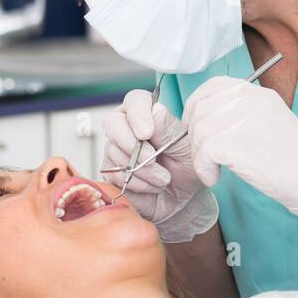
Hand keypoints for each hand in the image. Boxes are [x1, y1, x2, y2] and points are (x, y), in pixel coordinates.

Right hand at [102, 88, 217, 242]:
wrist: (186, 196)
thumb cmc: (187, 165)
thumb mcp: (186, 145)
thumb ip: (168, 128)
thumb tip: (155, 110)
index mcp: (147, 114)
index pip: (134, 101)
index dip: (137, 114)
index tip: (147, 132)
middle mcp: (126, 129)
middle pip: (113, 124)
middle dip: (133, 145)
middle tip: (153, 159)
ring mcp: (115, 151)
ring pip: (116, 154)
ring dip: (143, 171)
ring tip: (163, 178)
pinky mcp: (111, 174)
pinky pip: (115, 176)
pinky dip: (138, 185)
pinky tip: (153, 187)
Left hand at [183, 77, 297, 230]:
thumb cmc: (296, 158)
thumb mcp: (271, 122)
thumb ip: (243, 114)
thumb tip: (207, 120)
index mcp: (258, 94)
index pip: (214, 85)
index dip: (197, 104)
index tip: (195, 125)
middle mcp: (250, 101)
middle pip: (201, 108)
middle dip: (194, 134)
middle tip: (203, 155)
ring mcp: (244, 119)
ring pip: (200, 131)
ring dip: (199, 155)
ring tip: (212, 170)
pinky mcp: (237, 143)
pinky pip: (204, 151)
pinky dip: (203, 168)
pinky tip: (215, 178)